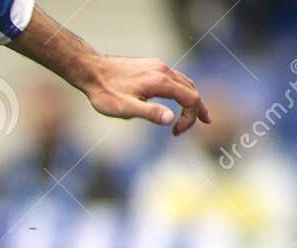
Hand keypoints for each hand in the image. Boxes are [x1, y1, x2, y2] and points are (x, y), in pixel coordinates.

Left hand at [79, 56, 210, 135]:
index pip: (190, 99)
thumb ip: (149, 113)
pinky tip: (178, 97)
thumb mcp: (125, 108)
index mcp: (161, 82)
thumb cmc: (106, 93)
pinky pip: (174, 78)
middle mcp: (164, 71)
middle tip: (204, 122)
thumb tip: (171, 119)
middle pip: (191, 89)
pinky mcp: (152, 66)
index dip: (190, 117)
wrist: (91, 71)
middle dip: (197, 108)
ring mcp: (158, 66)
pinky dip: (182, 89)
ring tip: (196, 112)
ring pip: (184, 82)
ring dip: (192, 97)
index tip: (176, 132)